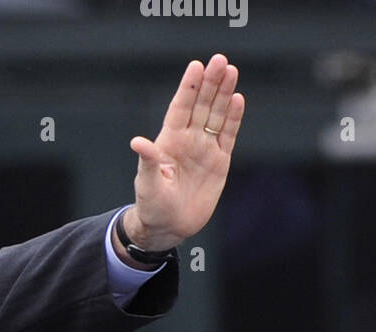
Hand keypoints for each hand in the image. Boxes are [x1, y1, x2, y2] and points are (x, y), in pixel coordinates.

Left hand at [117, 53, 244, 257]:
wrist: (169, 227)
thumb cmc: (152, 206)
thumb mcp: (147, 185)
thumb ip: (148, 162)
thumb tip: (138, 142)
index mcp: (169, 141)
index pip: (180, 108)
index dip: (188, 88)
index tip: (196, 66)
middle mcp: (188, 140)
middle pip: (201, 106)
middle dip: (210, 83)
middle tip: (220, 60)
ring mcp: (204, 149)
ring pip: (216, 116)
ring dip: (224, 94)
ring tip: (231, 71)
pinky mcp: (219, 162)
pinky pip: (228, 135)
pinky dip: (233, 118)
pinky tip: (238, 99)